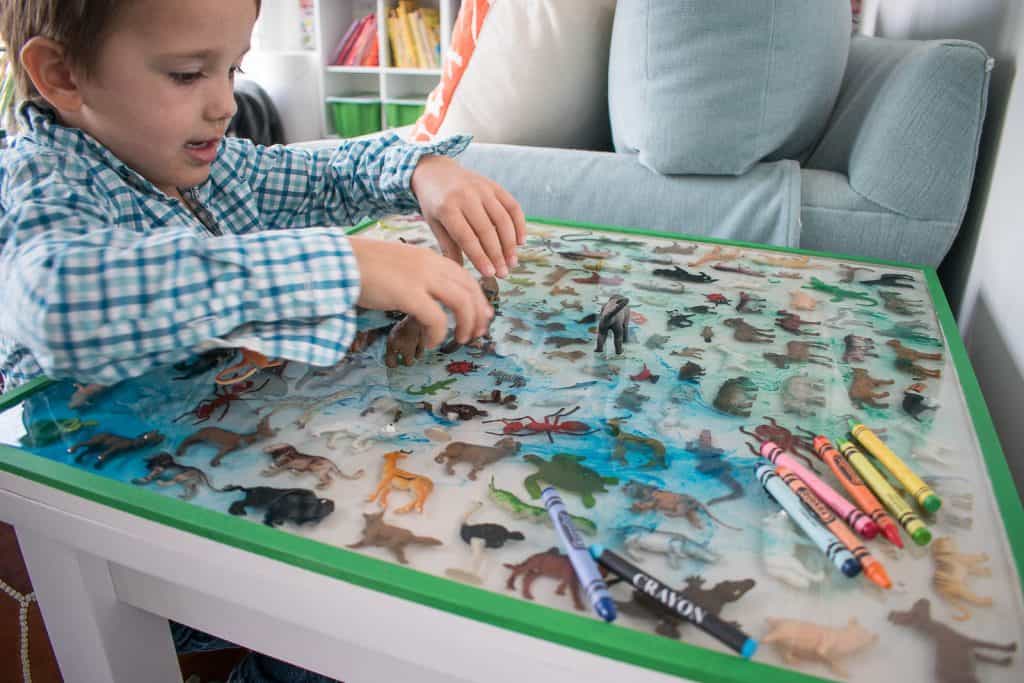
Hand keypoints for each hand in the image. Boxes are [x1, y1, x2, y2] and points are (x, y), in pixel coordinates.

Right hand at [349, 236, 492, 346]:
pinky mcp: (409, 294)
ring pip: (462, 302)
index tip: (482, 315)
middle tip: (478, 333)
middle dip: (479, 313)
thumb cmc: (363, 267)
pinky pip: (437, 319)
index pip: (465, 277)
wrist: (339, 262)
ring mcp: (421, 278)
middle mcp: (431, 265)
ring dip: (467, 324)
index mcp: (429, 257)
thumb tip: (430, 298)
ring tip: (461, 339)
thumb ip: (418, 277)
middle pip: (470, 289)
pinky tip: (431, 343)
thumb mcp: (399, 266)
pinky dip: (439, 334)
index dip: (478, 298)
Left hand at [411, 155, 525, 277]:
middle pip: (487, 230)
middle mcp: (466, 196)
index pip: (467, 237)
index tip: (489, 274)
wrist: (436, 170)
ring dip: (510, 244)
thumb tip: (460, 272)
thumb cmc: (434, 202)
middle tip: (503, 273)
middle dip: (497, 255)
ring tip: (512, 262)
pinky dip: (519, 224)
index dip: (480, 257)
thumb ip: (448, 247)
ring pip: (502, 220)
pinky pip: (512, 206)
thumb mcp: (434, 224)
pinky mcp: (494, 186)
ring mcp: (482, 189)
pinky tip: (520, 242)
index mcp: (447, 208)